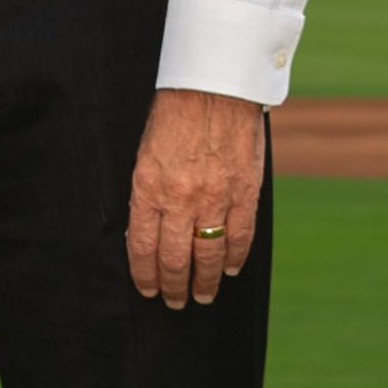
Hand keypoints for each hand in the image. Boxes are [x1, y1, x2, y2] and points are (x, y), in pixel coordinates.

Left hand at [124, 87, 275, 308]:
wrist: (214, 85)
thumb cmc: (174, 114)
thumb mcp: (145, 153)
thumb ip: (148, 192)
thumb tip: (149, 231)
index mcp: (149, 187)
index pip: (143, 247)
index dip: (145, 275)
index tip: (148, 290)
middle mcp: (180, 199)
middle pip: (175, 259)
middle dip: (173, 286)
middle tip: (175, 301)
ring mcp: (215, 198)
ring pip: (208, 255)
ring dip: (204, 282)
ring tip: (201, 296)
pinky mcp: (245, 193)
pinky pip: (240, 236)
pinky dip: (233, 258)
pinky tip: (227, 269)